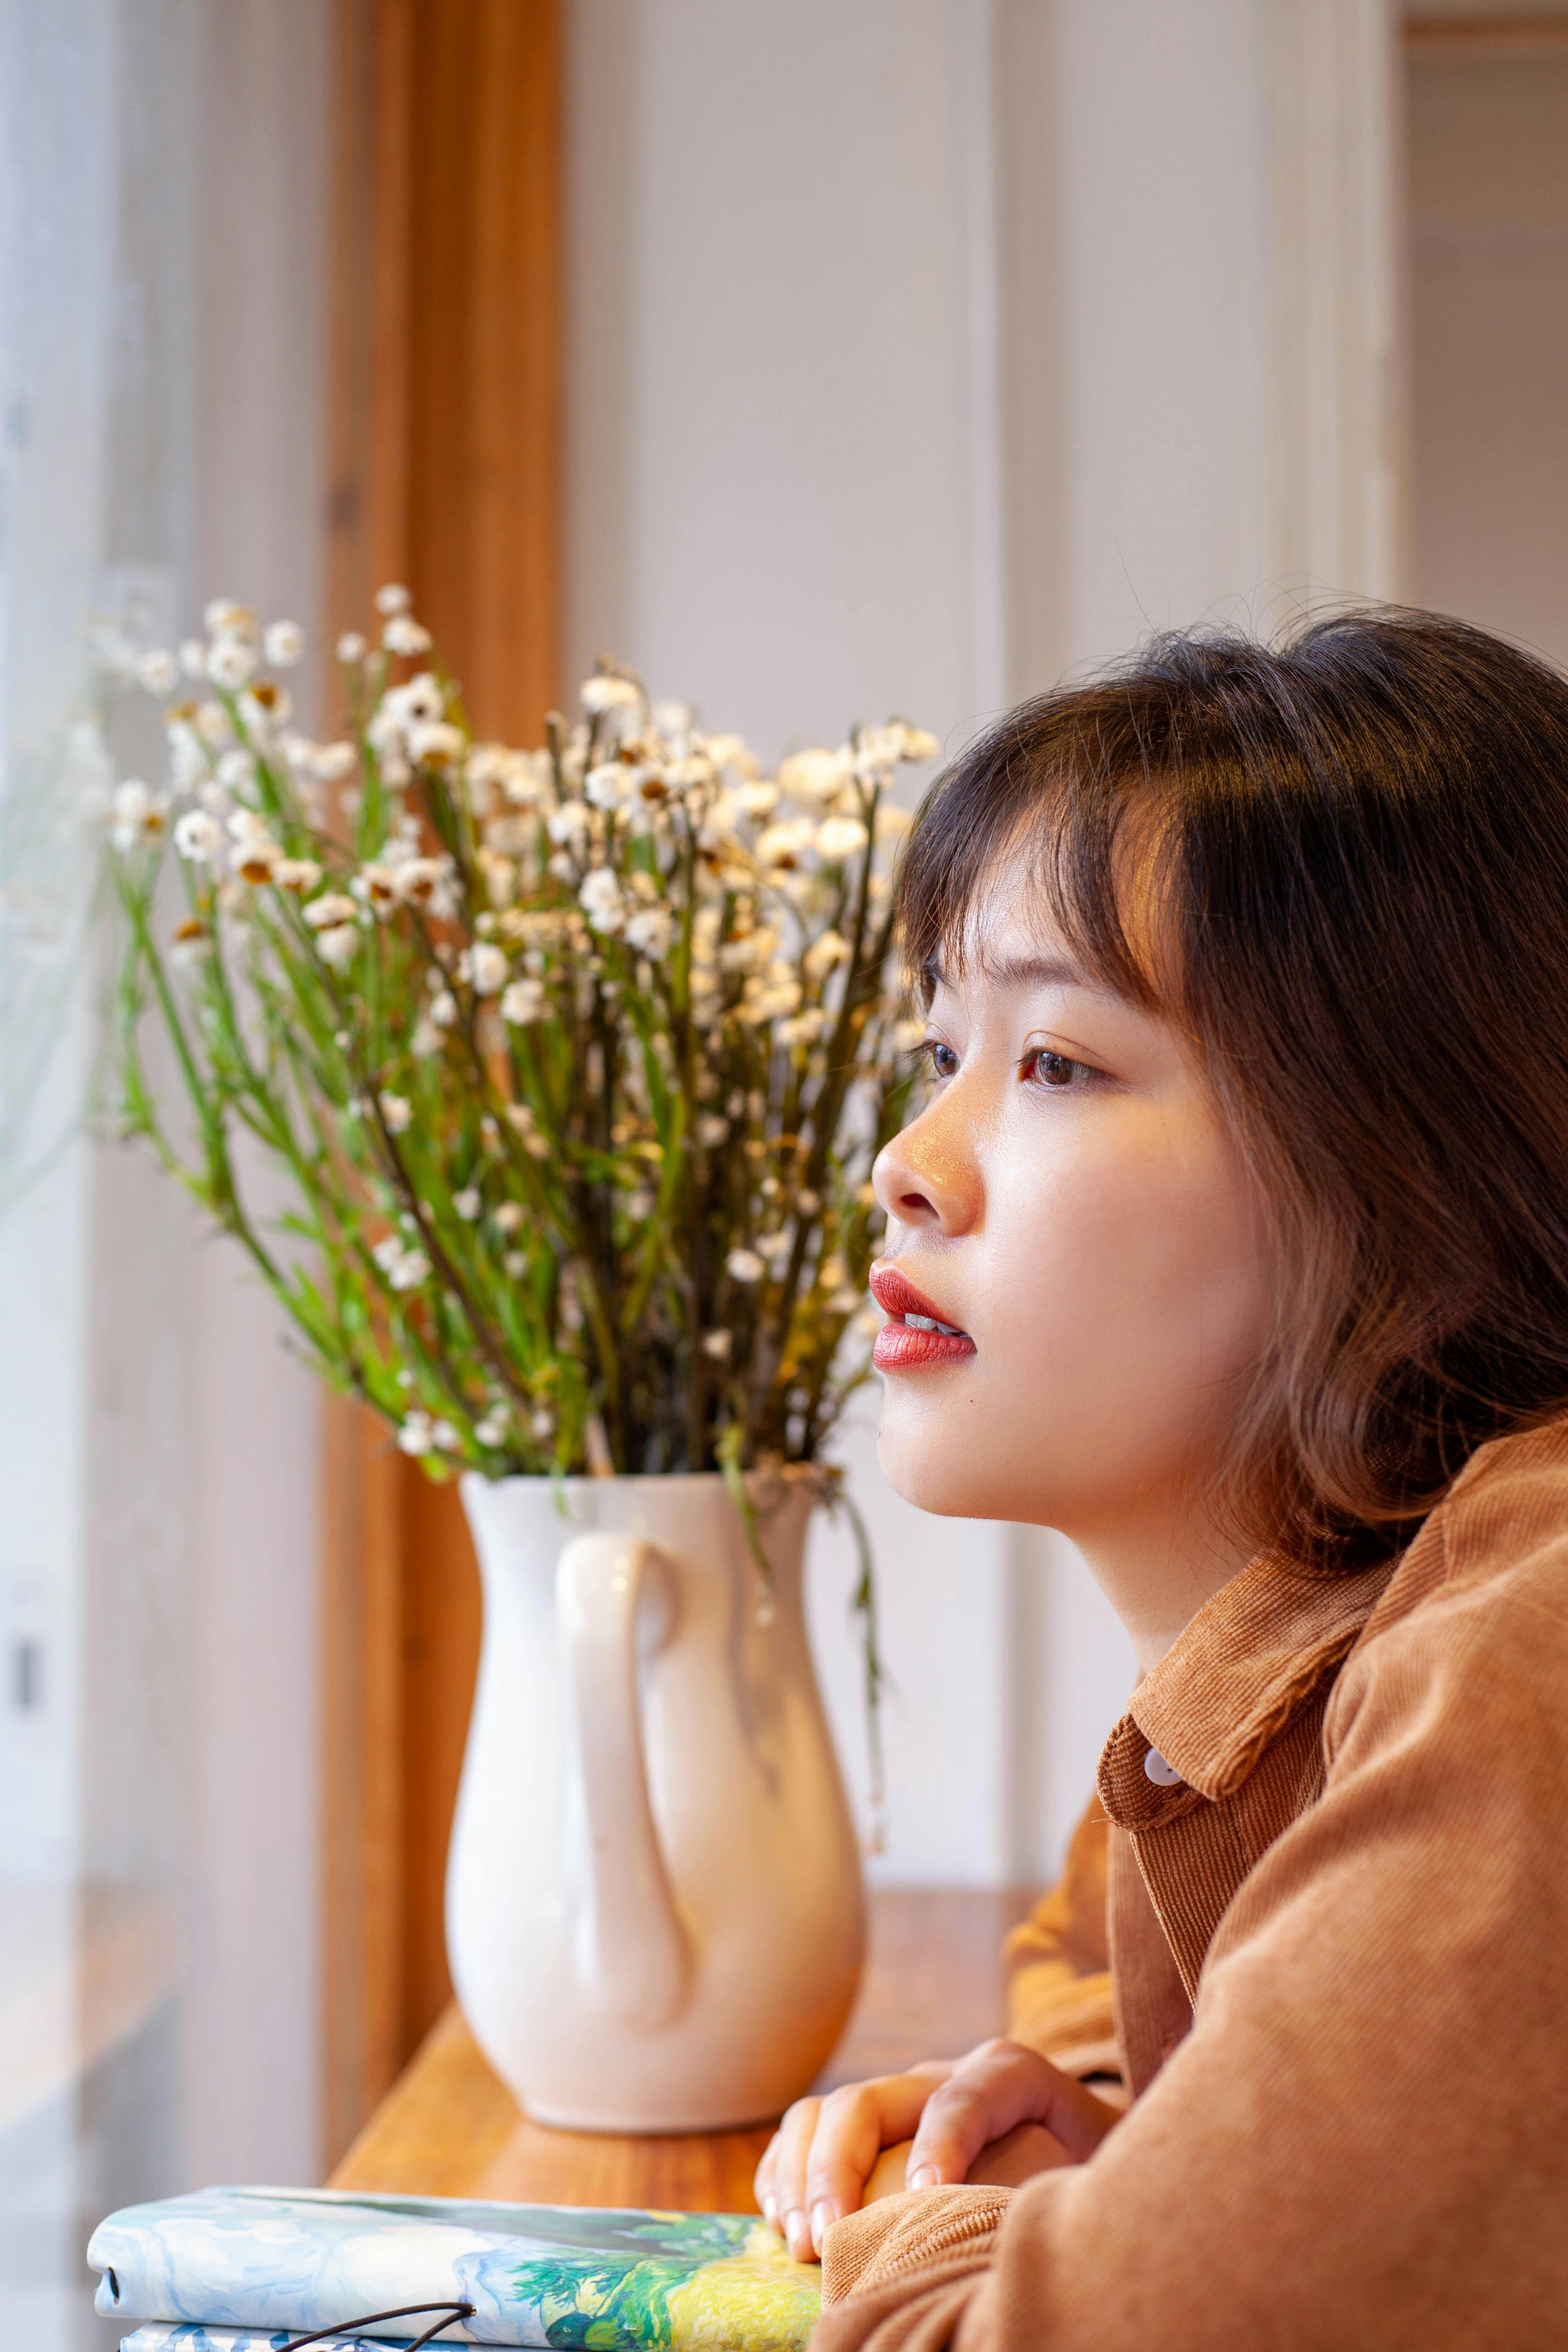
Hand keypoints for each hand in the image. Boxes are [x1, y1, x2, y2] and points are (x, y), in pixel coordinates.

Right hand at [755, 2041, 1118, 2261]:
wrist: (1082, 2145)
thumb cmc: (1092, 2170)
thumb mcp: (1100, 2174)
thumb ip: (1073, 2191)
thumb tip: (1031, 2242)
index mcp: (1014, 2078)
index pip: (974, 2090)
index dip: (945, 2137)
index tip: (926, 2194)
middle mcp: (946, 2077)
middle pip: (873, 2098)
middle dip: (840, 2167)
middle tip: (829, 2240)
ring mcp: (898, 2098)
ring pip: (826, 2109)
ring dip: (801, 2173)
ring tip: (800, 2241)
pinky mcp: (870, 2126)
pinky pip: (806, 2130)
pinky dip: (784, 2171)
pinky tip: (781, 2221)